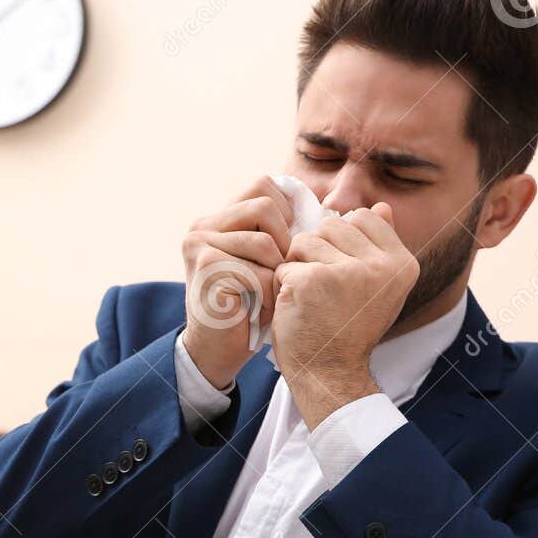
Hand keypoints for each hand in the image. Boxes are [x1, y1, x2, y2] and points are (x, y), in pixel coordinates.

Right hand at [180, 177, 293, 389]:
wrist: (216, 352)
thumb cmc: (249, 307)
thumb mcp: (265, 262)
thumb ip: (280, 232)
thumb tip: (336, 211)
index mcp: (217, 219)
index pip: (263, 185)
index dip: (286, 212)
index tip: (288, 245)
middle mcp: (202, 226)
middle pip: (265, 206)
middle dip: (284, 241)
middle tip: (281, 272)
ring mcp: (200, 245)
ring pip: (265, 242)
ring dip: (277, 274)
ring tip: (269, 295)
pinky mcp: (207, 269)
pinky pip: (259, 272)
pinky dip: (268, 295)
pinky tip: (260, 310)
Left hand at [270, 202, 418, 427]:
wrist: (330, 373)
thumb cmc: (349, 330)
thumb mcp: (379, 288)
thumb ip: (380, 245)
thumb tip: (382, 206)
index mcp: (402, 264)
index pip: (364, 217)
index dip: (343, 240)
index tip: (343, 275)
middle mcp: (380, 266)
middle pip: (331, 225)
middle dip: (318, 252)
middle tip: (323, 290)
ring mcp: (346, 272)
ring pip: (305, 241)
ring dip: (298, 265)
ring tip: (310, 297)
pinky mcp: (312, 280)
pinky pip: (285, 264)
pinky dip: (283, 284)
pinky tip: (296, 307)